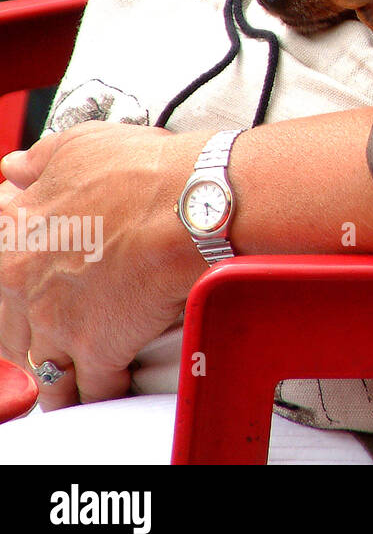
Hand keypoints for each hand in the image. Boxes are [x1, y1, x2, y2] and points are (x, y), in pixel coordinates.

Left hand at [0, 124, 206, 408]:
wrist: (192, 205)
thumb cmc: (146, 172)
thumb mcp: (80, 145)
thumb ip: (41, 162)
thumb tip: (18, 168)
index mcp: (16, 232)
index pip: (1, 273)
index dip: (19, 283)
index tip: (36, 285)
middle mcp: (25, 282)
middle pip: (13, 330)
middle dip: (34, 337)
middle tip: (58, 335)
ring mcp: (57, 321)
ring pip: (47, 367)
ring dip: (63, 372)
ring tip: (81, 373)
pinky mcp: (98, 348)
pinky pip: (93, 386)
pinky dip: (106, 388)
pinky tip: (118, 382)